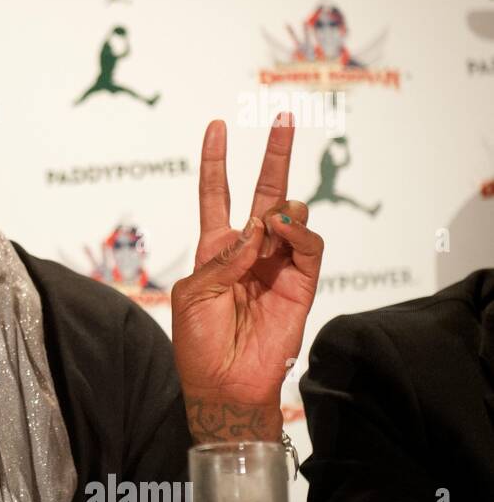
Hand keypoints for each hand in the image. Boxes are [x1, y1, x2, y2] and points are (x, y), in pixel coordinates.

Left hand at [170, 115, 324, 442]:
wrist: (224, 384)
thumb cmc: (198, 343)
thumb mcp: (193, 294)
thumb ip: (223, 257)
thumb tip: (260, 229)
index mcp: (215, 250)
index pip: (217, 195)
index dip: (216, 162)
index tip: (217, 127)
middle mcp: (249, 251)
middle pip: (264, 193)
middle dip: (274, 156)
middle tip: (283, 118)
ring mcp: (278, 265)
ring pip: (291, 217)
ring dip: (281, 209)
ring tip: (272, 221)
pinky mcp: (302, 284)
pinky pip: (308, 247)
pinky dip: (298, 233)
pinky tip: (283, 231)